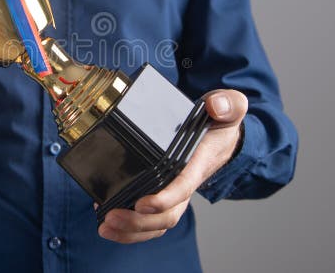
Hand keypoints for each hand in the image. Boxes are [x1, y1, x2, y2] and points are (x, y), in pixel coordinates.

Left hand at [98, 89, 247, 243]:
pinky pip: (151, 222)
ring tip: (105, 226)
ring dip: (131, 230)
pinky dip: (131, 229)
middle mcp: (186, 185)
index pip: (182, 187)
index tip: (142, 203)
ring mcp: (175, 195)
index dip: (164, 199)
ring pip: (156, 224)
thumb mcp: (229, 106)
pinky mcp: (164, 197)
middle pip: (166, 215)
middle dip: (138, 221)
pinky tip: (108, 222)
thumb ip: (227, 104)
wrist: (220, 136)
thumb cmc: (220, 123)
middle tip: (111, 216)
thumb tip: (215, 106)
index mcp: (198, 164)